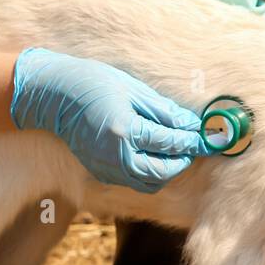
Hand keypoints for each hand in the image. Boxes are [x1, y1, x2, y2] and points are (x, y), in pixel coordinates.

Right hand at [10, 48, 208, 190]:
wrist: (51, 94)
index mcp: (124, 131)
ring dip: (168, 170)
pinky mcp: (101, 172)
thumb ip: (165, 112)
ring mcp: (106, 168)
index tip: (214, 138)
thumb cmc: (91, 82)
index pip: (171, 143)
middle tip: (195, 145)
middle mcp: (115, 156)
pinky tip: (153, 153)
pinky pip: (134, 180)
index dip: (195, 141)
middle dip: (183, 160)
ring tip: (175, 150)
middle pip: (163, 172)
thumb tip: (193, 124)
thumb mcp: (133, 89)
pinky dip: (150, 172)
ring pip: (150, 182)